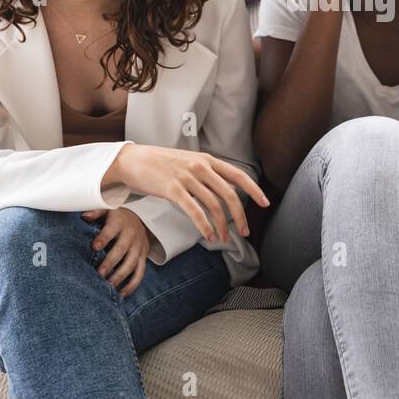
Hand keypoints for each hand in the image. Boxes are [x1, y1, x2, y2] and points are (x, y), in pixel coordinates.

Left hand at [82, 208, 148, 296]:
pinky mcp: (143, 258)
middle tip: (99, 274)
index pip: (111, 230)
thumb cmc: (117, 217)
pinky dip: (132, 285)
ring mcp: (138, 248)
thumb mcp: (108, 209)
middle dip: (110, 263)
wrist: (142, 220)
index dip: (104, 238)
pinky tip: (121, 294)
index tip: (95, 247)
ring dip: (120, 276)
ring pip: (131, 264)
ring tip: (108, 286)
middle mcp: (131, 236)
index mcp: (119, 223)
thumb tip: (83, 216)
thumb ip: (96, 212)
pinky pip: (140, 273)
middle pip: (122, 250)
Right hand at [109, 144, 270, 243]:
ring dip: (221, 226)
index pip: (239, 175)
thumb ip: (207, 173)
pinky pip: (194, 211)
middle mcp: (200, 167)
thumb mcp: (189, 162)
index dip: (255, 190)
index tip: (265, 203)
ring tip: (223, 239)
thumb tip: (224, 192)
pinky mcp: (173, 189)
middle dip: (240, 216)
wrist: (133, 160)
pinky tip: (208, 236)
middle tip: (244, 232)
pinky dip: (204, 226)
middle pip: (229, 195)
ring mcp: (187, 178)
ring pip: (213, 205)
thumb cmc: (162, 164)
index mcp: (207, 160)